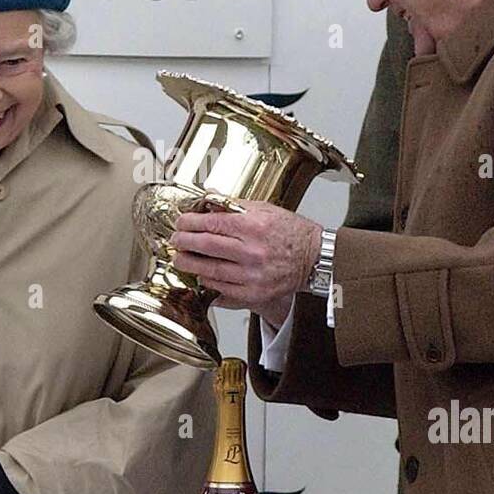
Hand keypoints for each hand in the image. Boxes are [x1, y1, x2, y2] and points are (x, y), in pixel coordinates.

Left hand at [170, 199, 322, 322]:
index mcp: (254, 226)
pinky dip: (207, 283)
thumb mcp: (266, 209)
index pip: (211, 223)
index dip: (190, 223)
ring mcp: (252, 275)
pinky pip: (222, 290)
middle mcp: (252, 251)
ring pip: (209, 271)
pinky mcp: (254, 294)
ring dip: (190, 265)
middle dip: (184, 242)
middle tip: (176, 240)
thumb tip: (209, 199)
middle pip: (206, 246)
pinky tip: (201, 276)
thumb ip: (234, 206)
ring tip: (181, 259)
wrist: (316, 258)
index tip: (181, 222)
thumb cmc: (293, 233)